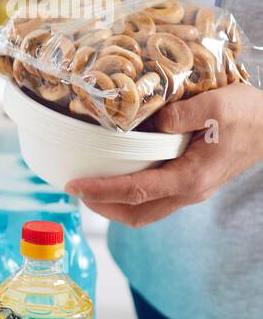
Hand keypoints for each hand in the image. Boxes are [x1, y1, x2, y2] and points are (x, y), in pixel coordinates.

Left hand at [65, 83, 262, 226]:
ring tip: (89, 184)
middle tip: (76, 188)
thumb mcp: (215, 105)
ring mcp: (191, 191)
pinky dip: (130, 193)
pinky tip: (118, 174)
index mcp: (191, 178)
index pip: (136, 192)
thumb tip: (146, 122)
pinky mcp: (191, 183)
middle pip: (136, 214)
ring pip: (145, 211)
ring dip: (114, 203)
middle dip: (102, 206)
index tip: (74, 185)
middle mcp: (189, 192)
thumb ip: (179, 114)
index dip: (101, 191)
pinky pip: (155, 198)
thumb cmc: (249, 115)